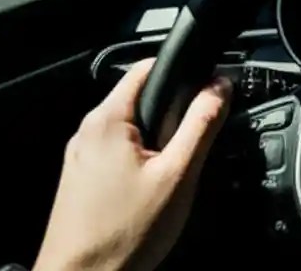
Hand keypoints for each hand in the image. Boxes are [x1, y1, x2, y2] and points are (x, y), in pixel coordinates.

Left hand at [33, 60, 231, 270]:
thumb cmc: (124, 234)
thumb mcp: (178, 175)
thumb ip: (201, 125)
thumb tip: (220, 87)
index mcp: (106, 120)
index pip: (148, 68)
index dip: (184, 72)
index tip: (209, 90)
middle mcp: (87, 132)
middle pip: (141, 100)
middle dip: (173, 116)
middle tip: (191, 149)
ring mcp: (80, 157)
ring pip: (132, 131)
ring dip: (158, 144)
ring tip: (172, 177)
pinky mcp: (81, 180)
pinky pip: (119, 155)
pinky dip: (142, 164)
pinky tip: (151, 194)